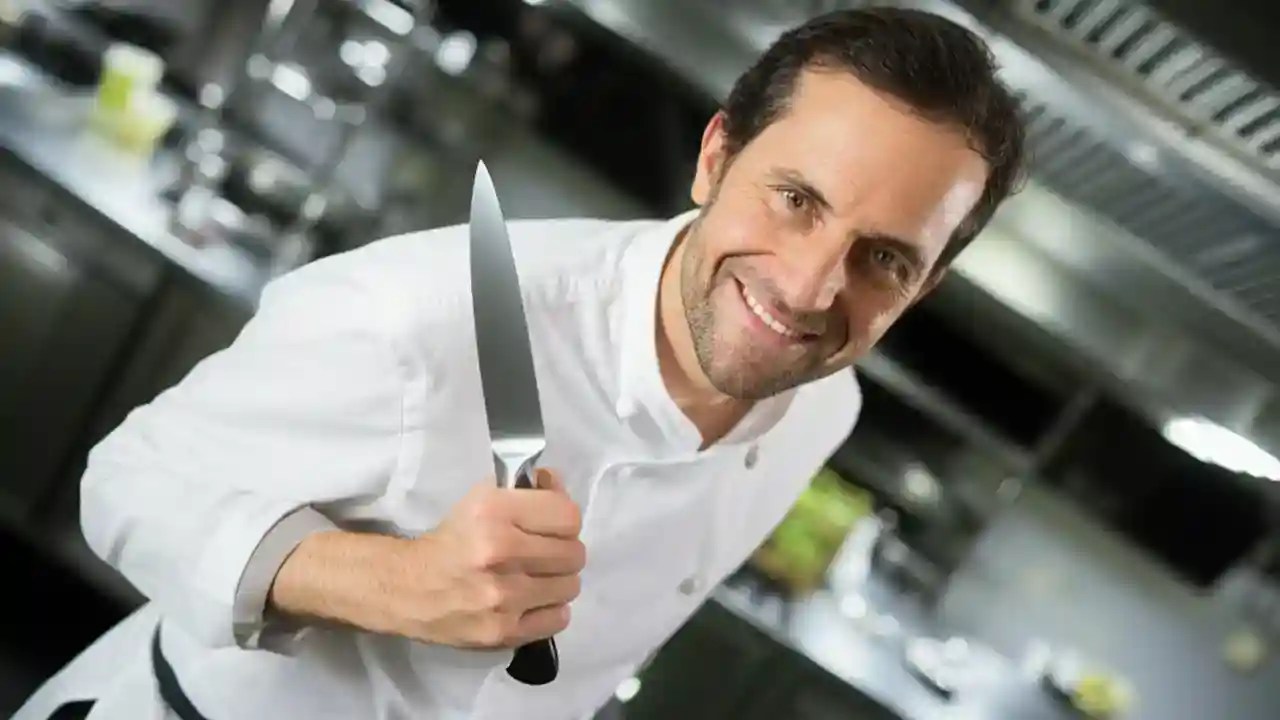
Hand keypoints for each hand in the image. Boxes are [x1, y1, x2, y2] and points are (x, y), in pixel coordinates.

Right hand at [391, 469, 584, 647]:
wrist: (407, 587)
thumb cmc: (451, 538)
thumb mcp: (482, 499)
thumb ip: (528, 491)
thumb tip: (557, 483)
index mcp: (494, 513)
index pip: (568, 515)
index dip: (564, 518)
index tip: (551, 524)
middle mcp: (501, 553)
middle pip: (575, 553)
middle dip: (564, 550)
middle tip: (545, 553)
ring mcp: (503, 597)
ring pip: (571, 586)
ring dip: (559, 580)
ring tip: (538, 577)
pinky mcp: (503, 632)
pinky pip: (559, 619)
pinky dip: (552, 609)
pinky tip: (533, 601)